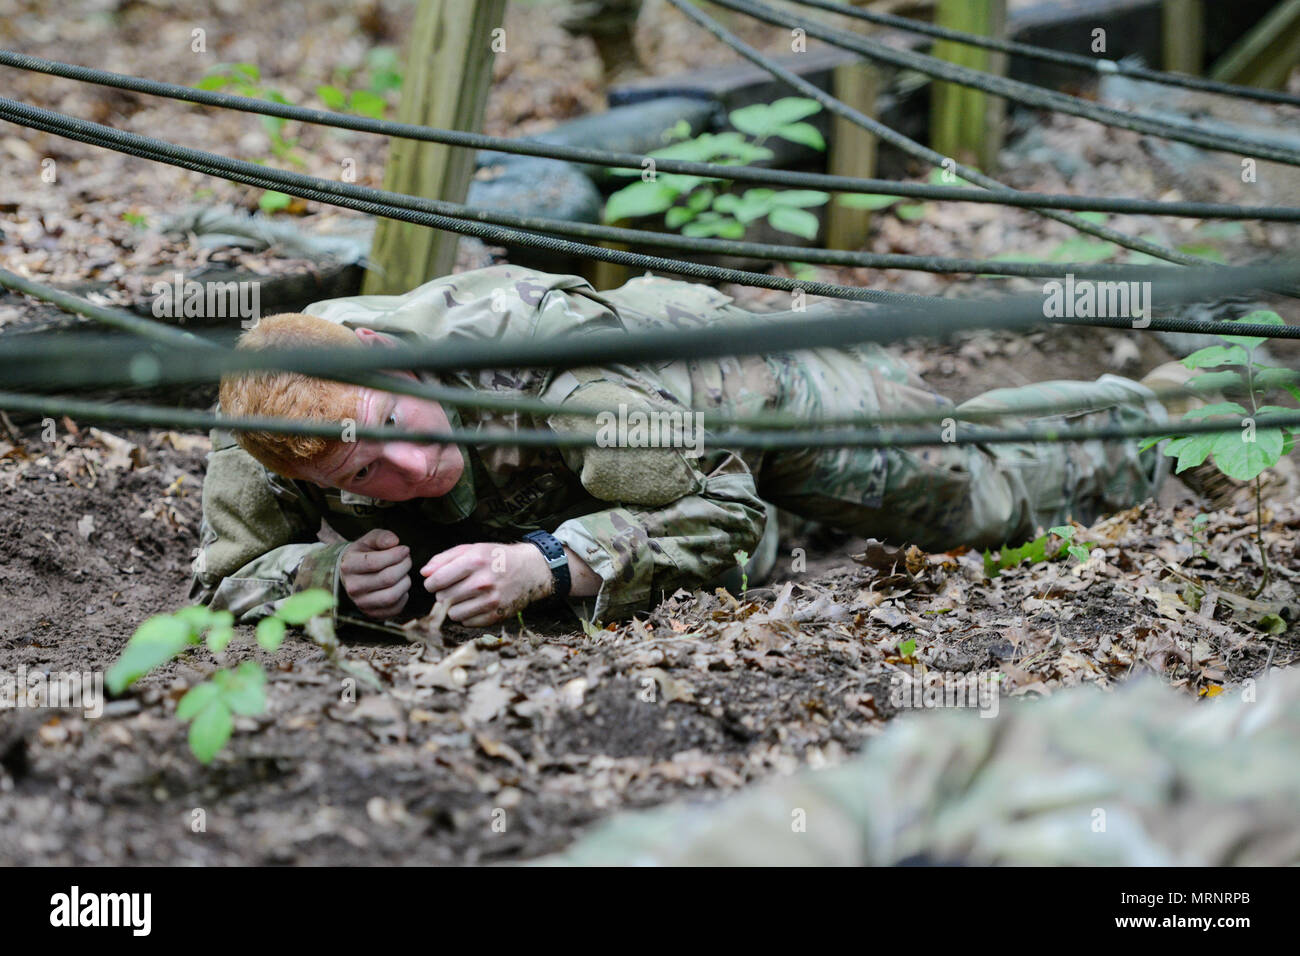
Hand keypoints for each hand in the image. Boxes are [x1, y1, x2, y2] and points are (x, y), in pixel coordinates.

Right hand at [340, 529, 410, 619]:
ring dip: (405, 582)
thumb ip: (381, 537)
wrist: (352, 574)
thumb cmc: (364, 554)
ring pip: (392, 595)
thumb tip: (395, 542)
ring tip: (404, 573)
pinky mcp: (371, 614)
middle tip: (407, 559)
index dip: (396, 555)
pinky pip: (395, 608)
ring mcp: (361, 603)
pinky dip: (403, 596)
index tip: (405, 549)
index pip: (375, 562)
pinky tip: (400, 585)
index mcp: (349, 566)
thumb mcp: (369, 540)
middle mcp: (353, 587)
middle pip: (387, 578)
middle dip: (404, 566)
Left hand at [420, 542, 552, 626]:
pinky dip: (467, 615)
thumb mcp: (472, 549)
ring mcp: (490, 600)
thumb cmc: (497, 558)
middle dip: (443, 594)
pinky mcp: (496, 615)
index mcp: (474, 561)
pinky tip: (475, 605)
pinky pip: (467, 622)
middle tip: (453, 588)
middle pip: (443, 598)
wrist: (530, 570)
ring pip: (453, 613)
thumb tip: (424, 573)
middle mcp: (482, 582)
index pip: (437, 580)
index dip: (431, 583)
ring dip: (454, 607)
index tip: (434, 583)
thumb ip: (445, 558)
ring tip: (464, 597)